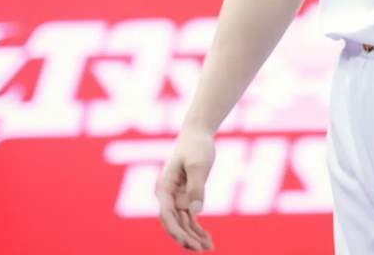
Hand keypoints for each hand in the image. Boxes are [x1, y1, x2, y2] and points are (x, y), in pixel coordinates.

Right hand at [156, 127, 214, 250]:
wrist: (198, 132)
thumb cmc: (196, 145)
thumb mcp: (198, 164)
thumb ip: (196, 187)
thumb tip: (195, 211)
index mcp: (164, 187)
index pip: (166, 216)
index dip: (176, 232)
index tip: (189, 243)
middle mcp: (167, 195)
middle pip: (174, 223)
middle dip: (186, 239)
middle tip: (203, 250)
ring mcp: (176, 197)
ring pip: (182, 224)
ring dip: (193, 237)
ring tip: (209, 248)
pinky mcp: (186, 196)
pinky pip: (189, 218)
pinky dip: (197, 229)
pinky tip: (208, 240)